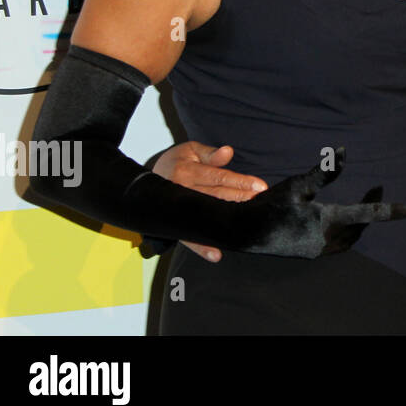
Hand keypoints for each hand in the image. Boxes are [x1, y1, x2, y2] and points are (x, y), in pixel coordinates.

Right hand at [154, 141, 267, 262]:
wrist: (144, 183)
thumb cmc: (176, 163)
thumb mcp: (190, 151)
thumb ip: (210, 154)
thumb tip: (228, 152)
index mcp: (186, 172)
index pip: (219, 178)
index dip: (241, 182)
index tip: (261, 187)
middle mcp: (182, 192)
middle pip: (217, 197)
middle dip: (241, 200)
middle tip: (261, 204)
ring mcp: (179, 211)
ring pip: (208, 216)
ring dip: (228, 220)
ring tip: (247, 224)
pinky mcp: (176, 225)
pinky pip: (189, 238)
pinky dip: (201, 248)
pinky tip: (216, 255)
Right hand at [238, 148, 405, 257]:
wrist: (242, 232)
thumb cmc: (268, 205)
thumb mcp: (297, 185)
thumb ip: (324, 171)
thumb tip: (344, 152)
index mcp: (328, 222)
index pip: (368, 215)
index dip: (390, 210)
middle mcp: (327, 241)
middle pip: (361, 227)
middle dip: (372, 210)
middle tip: (377, 190)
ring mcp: (317, 250)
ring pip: (350, 238)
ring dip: (359, 222)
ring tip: (364, 203)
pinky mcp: (309, 253)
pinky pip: (338, 244)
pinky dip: (346, 231)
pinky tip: (341, 220)